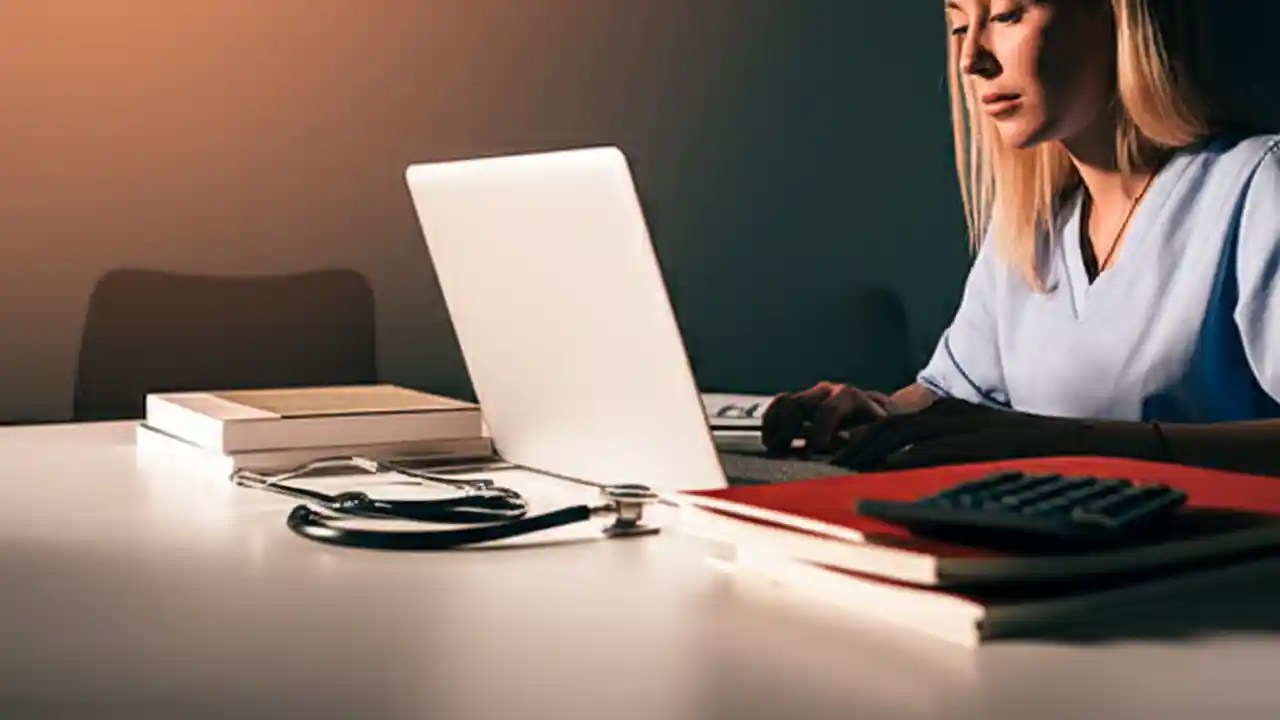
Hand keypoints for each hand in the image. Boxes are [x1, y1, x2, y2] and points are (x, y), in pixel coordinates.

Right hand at [760, 381, 891, 454]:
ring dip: (775, 425)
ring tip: (771, 449)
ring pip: (785, 402)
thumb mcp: (879, 433)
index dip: (820, 430)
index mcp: (848, 396)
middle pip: (799, 404)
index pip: (828, 410)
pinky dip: (771, 422)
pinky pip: (778, 405)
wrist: (874, 414)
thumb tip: (850, 449)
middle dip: (789, 430)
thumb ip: (865, 439)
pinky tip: (768, 441)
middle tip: (781, 454)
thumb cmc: (877, 429)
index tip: (815, 450)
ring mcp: (810, 394)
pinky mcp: (799, 401)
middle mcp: (826, 391)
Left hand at [831, 398, 1168, 470]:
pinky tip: (882, 476)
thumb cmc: (1024, 454)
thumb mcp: (975, 450)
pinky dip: (903, 463)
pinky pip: (932, 451)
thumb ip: (941, 458)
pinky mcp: (978, 440)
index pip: (888, 424)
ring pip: (901, 436)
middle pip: (885, 427)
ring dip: (868, 454)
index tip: (830, 460)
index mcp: (945, 414)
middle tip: (824, 467)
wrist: (1076, 442)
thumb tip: (904, 481)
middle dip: (852, 447)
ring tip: (841, 472)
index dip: (857, 441)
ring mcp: (963, 425)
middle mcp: (949, 414)